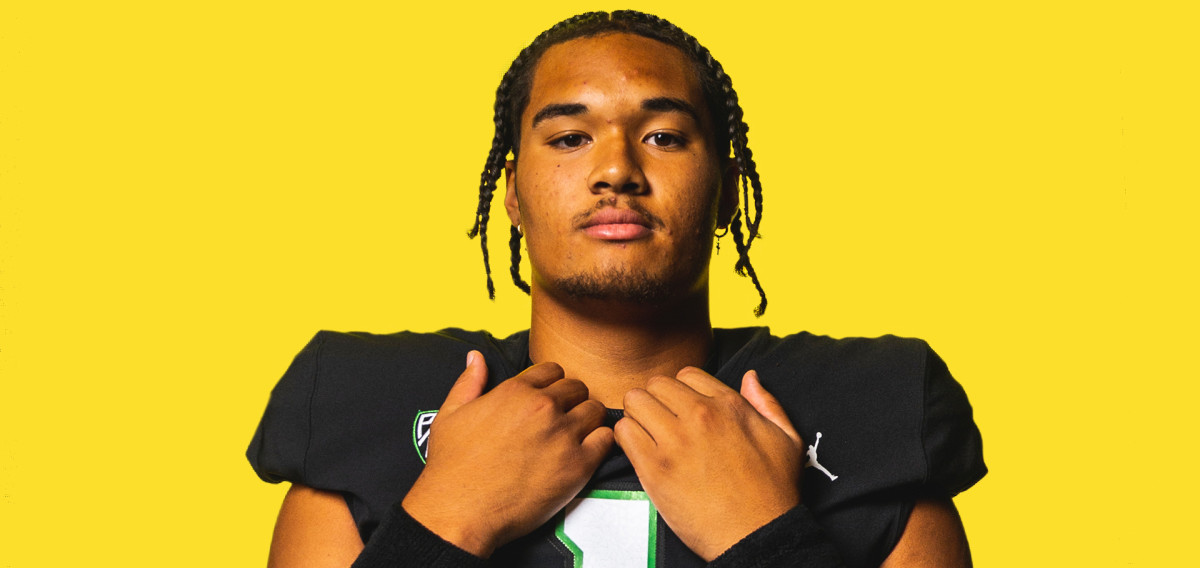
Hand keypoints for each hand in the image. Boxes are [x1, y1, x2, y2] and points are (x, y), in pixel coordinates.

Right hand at [401, 351, 613, 556]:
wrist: (460, 511)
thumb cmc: (452, 466)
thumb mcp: (450, 414)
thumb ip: (469, 381)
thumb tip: (476, 356)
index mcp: (516, 391)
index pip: (553, 370)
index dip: (552, 385)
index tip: (549, 400)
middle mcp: (543, 407)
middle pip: (578, 388)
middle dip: (572, 401)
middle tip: (562, 421)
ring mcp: (563, 435)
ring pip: (595, 410)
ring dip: (588, 420)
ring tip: (575, 436)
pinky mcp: (578, 465)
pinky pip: (606, 439)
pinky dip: (600, 442)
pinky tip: (586, 452)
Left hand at [615, 368, 803, 560]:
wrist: (757, 535)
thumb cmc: (773, 492)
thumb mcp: (786, 439)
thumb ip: (766, 403)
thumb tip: (749, 377)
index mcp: (729, 405)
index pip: (686, 374)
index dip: (681, 390)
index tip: (681, 409)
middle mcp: (700, 416)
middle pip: (656, 384)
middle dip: (656, 399)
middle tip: (660, 421)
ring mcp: (675, 441)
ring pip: (635, 401)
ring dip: (638, 415)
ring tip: (647, 434)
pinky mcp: (654, 468)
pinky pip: (624, 432)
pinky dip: (627, 438)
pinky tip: (640, 451)